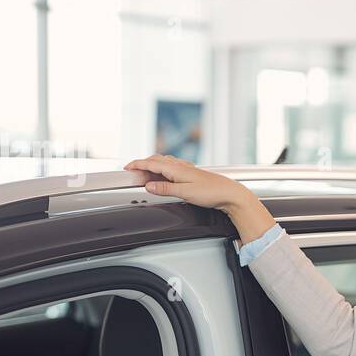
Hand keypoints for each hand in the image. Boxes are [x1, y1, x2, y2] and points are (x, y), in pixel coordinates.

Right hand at [124, 154, 247, 211]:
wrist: (230, 194)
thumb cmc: (212, 192)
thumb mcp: (185, 192)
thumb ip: (165, 189)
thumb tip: (149, 186)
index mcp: (176, 168)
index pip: (151, 163)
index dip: (136, 165)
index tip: (126, 168)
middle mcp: (180, 166)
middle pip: (155, 161)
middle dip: (141, 165)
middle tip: (131, 173)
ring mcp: (186, 169)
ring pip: (163, 163)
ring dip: (151, 166)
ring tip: (144, 175)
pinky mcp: (191, 174)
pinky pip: (171, 167)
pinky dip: (162, 169)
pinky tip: (164, 175)